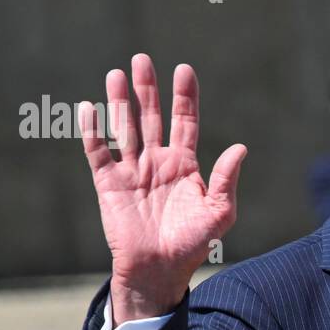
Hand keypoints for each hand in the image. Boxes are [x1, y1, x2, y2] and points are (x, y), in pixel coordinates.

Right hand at [80, 54, 246, 324]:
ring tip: (116, 73)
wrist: (159, 269)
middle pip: (151, 116)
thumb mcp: (219, 212)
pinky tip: (88, 108)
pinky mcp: (108, 183)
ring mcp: (132, 170)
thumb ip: (226, 180)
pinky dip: (92, 131)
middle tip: (142, 60)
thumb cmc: (193, 243)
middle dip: (147, 89)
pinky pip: (98, 151)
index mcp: (184, 164)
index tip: (184, 69)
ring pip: (124, 127)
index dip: (184, 96)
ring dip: (119, 101)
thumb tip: (240, 147)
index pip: (184, 121)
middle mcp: (157, 161)